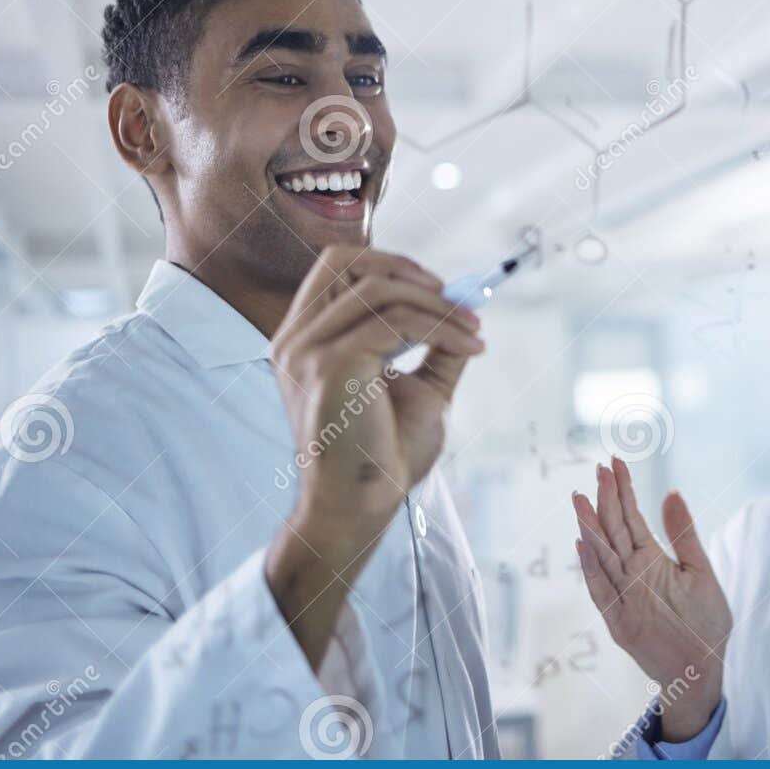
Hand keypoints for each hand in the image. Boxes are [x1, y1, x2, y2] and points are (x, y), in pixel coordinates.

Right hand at [265, 245, 483, 667]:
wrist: (363, 506)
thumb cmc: (384, 455)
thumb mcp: (418, 389)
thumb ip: (434, 348)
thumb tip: (466, 311)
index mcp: (305, 339)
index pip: (338, 268)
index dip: (394, 265)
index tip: (441, 291)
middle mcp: (295, 339)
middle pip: (346, 261)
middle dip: (409, 269)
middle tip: (457, 300)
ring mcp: (306, 349)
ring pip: (377, 287)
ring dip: (438, 304)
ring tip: (474, 332)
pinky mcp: (329, 364)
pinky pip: (395, 321)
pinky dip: (442, 328)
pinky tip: (471, 350)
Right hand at [574, 457, 731, 741]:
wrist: (702, 668)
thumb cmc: (705, 621)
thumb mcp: (701, 571)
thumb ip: (684, 534)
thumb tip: (672, 492)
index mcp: (651, 558)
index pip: (631, 517)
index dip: (623, 490)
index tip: (614, 461)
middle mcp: (633, 572)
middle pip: (614, 530)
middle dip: (606, 499)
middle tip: (598, 469)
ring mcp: (624, 595)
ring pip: (603, 555)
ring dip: (592, 528)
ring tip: (581, 499)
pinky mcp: (619, 620)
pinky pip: (602, 591)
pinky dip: (592, 569)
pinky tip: (583, 545)